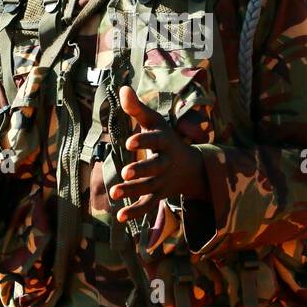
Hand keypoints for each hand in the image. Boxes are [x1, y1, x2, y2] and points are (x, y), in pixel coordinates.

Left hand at [108, 85, 208, 223]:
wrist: (191, 167)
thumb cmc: (165, 138)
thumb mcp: (155, 122)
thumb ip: (138, 108)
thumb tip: (122, 88)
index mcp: (165, 142)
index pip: (155, 140)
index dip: (143, 141)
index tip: (128, 142)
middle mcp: (165, 163)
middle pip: (155, 168)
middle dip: (141, 171)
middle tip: (125, 173)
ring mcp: (162, 181)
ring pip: (148, 187)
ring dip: (132, 191)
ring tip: (114, 192)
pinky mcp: (158, 195)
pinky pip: (147, 205)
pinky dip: (135, 212)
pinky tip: (120, 217)